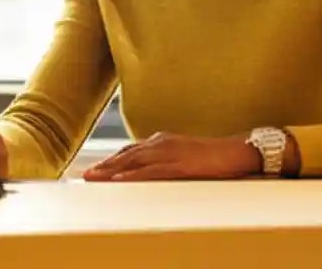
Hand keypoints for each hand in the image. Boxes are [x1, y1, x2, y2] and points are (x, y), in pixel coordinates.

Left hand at [82, 132, 261, 181]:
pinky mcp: (180, 164)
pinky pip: (152, 171)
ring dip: (112, 170)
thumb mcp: (181, 157)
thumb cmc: (210, 156)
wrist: (234, 151)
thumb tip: (147, 172)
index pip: (129, 151)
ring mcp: (170, 152)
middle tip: (86, 176)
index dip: (110, 161)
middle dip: (105, 166)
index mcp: (161, 141)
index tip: (94, 170)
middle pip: (126, 155)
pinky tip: (120, 180)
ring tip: (95, 178)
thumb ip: (163, 161)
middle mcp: (161, 143)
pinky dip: (134, 175)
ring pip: (134, 161)